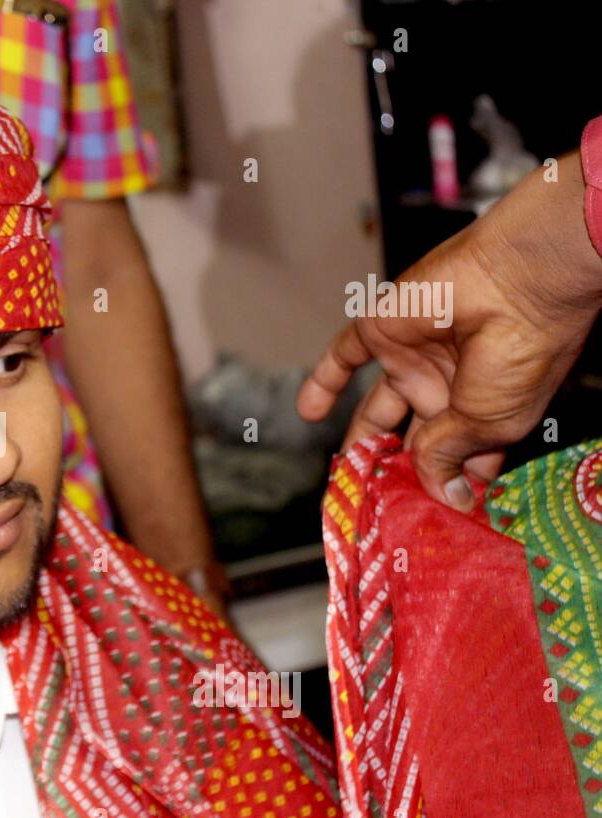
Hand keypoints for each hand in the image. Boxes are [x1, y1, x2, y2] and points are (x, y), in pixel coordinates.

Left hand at [297, 151, 601, 510]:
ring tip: (342, 480)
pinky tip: (307, 413)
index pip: (458, 460)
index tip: (423, 524)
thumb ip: (447, 457)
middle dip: (397, 473)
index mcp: (487, 412)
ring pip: (376, 409)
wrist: (516, 282)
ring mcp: (414, 360)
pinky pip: (343, 359)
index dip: (442, 489)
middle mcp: (450, 389)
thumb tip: (440, 496)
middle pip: (413, 441)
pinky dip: (322, 383)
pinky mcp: (382, 331)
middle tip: (376, 511)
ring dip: (358, 442)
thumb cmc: (521, 354)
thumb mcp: (487, 424)